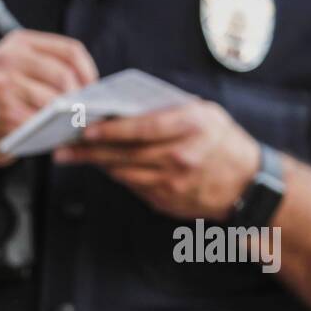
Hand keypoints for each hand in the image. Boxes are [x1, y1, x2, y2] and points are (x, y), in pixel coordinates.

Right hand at [0, 30, 98, 168]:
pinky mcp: (1, 113)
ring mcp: (2, 85)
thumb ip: (46, 72)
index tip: (93, 91)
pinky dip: (48, 133)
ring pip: (52, 102)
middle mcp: (8, 59)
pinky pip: (38, 123)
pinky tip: (48, 137)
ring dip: (64, 118)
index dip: (88, 73)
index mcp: (17, 44)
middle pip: (64, 76)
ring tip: (67, 127)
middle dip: (77, 100)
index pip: (69, 50)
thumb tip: (89, 90)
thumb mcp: (16, 72)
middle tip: (82, 114)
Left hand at [53, 99, 261, 220]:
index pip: (141, 128)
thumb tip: (126, 109)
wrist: (248, 184)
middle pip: (124, 153)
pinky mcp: (165, 201)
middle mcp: (180, 156)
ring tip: (72, 155)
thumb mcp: (205, 114)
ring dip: (95, 164)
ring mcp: (172, 182)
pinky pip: (132, 186)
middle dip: (89, 151)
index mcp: (191, 127)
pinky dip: (116, 174)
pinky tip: (101, 166)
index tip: (84, 128)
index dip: (109, 129)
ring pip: (122, 172)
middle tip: (62, 147)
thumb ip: (169, 110)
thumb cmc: (222, 141)